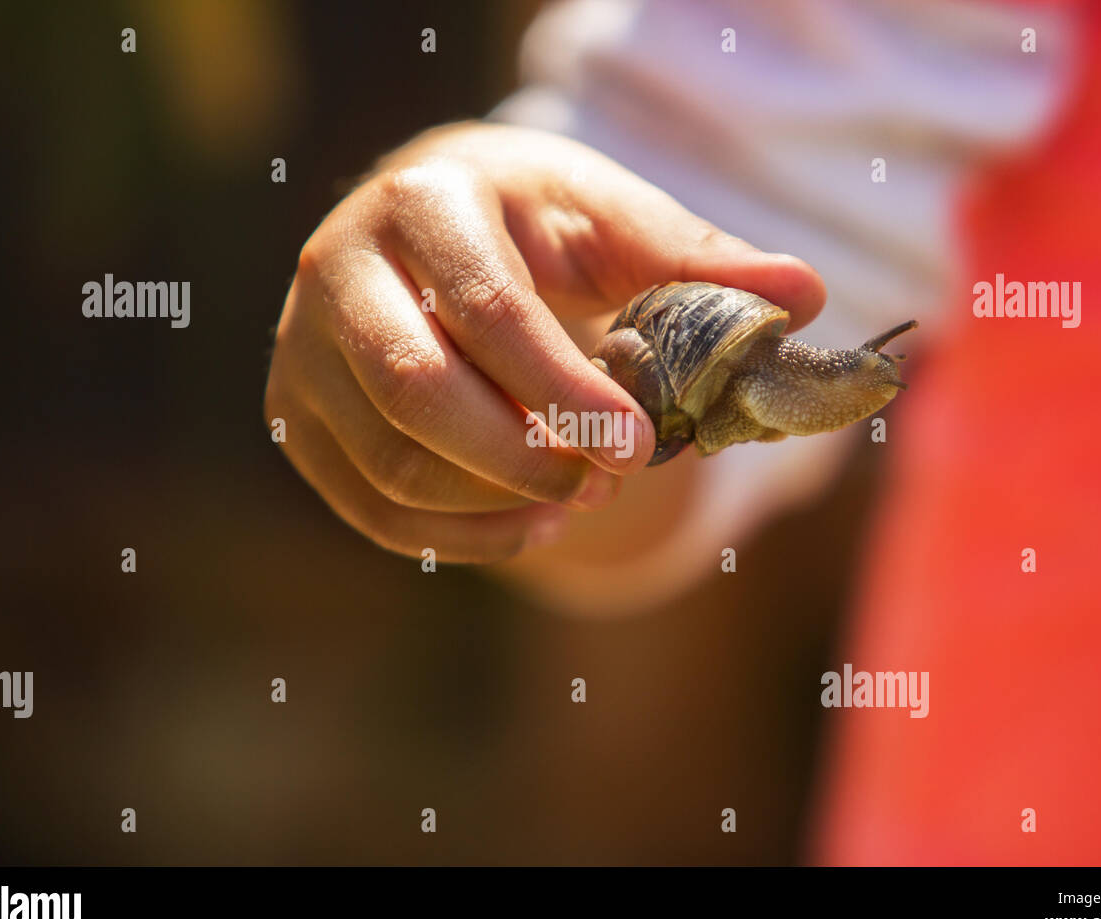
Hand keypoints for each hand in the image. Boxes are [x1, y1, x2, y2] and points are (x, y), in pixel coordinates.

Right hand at [265, 121, 824, 562]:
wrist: (429, 233)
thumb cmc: (533, 224)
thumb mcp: (610, 220)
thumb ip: (699, 258)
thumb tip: (806, 294)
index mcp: (424, 202)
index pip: (488, 314)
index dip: (567, 394)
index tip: (640, 448)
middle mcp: (339, 269)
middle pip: (417, 393)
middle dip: (525, 458)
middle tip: (607, 483)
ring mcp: (301, 348)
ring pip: (390, 461)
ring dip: (495, 503)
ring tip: (575, 500)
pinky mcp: (295, 414)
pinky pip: (369, 506)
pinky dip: (454, 535)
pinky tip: (525, 524)